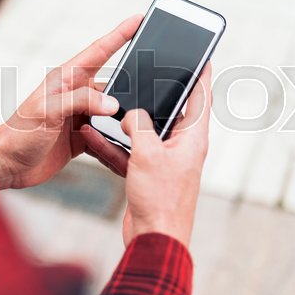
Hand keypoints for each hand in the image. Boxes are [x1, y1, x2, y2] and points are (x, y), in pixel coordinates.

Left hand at [0, 16, 141, 189]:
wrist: (7, 164)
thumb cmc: (19, 133)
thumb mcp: (48, 111)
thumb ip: (80, 101)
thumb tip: (112, 102)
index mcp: (66, 78)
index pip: (99, 51)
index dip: (120, 34)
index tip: (140, 18)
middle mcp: (75, 93)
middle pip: (113, 83)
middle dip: (132, 83)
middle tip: (154, 82)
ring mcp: (80, 115)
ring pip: (113, 111)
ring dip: (123, 119)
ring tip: (137, 124)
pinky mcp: (82, 136)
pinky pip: (107, 134)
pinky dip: (114, 140)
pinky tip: (121, 145)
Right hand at [119, 64, 212, 247]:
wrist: (153, 241)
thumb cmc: (160, 199)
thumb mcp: (148, 153)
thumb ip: (139, 125)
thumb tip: (130, 114)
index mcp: (193, 137)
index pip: (202, 96)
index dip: (203, 73)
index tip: (204, 53)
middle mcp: (182, 146)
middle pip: (170, 110)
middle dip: (154, 93)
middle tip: (144, 71)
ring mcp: (164, 160)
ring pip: (143, 130)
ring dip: (124, 121)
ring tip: (106, 104)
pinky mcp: (148, 174)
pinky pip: (129, 151)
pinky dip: (112, 144)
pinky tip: (91, 135)